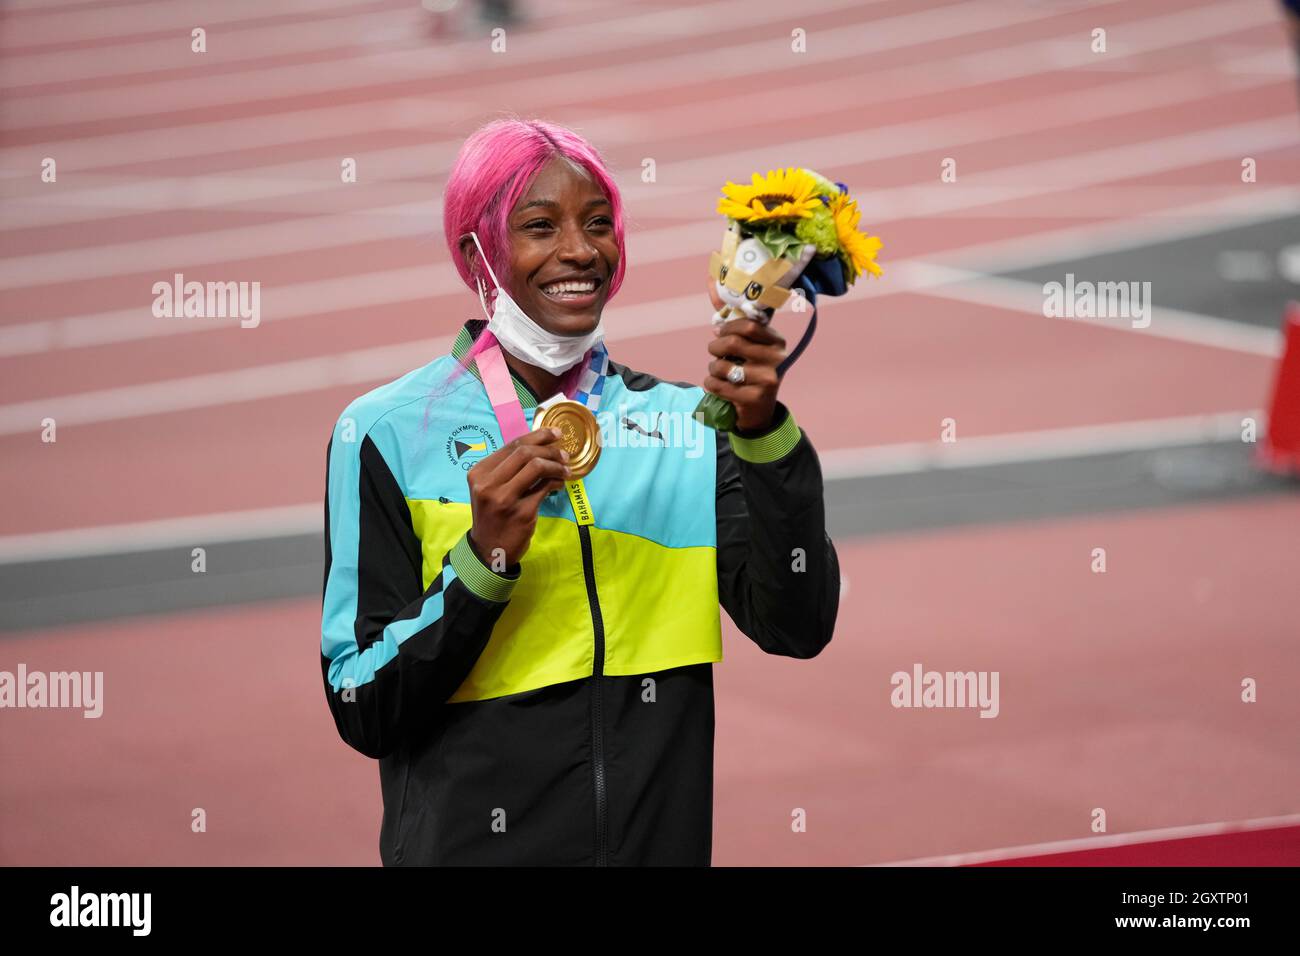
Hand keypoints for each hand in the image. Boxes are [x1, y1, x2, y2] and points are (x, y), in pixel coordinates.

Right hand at [466, 426, 570, 568]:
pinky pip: (545, 488)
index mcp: (479, 473)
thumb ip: (508, 468)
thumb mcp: (490, 488)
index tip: (555, 434)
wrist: (489, 550)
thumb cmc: (492, 515)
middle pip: (525, 453)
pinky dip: (556, 482)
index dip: (537, 436)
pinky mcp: (522, 513)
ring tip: (565, 469)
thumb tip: (540, 445)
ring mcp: (504, 499)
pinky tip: (560, 484)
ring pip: (536, 467)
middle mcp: (488, 484)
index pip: (512, 445)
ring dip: (556, 465)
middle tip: (564, 453)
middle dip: (550, 449)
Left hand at [703, 278, 784, 432]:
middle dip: (716, 346)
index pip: (749, 325)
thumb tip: (711, 278)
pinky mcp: (755, 399)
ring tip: (718, 371)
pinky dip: (710, 384)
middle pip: (734, 343)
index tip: (718, 331)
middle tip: (714, 351)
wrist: (759, 410)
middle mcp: (777, 359)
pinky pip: (718, 385)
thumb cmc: (749, 369)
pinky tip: (717, 385)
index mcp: (777, 341)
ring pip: (723, 366)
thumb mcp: (746, 343)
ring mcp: (768, 380)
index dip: (727, 326)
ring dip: (712, 368)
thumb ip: (730, 314)